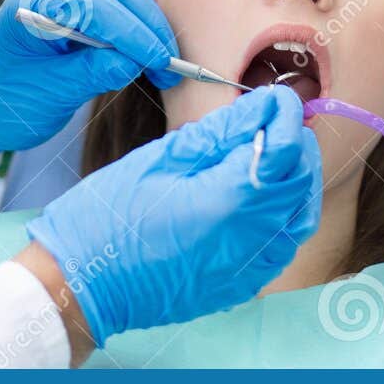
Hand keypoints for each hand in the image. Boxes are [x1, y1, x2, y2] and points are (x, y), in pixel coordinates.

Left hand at [0, 0, 180, 156]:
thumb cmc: (4, 101)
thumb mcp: (47, 93)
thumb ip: (89, 74)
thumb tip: (133, 63)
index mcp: (32, 6)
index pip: (94, 7)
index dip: (131, 34)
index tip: (158, 61)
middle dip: (147, 24)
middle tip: (170, 63)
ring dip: (148, 27)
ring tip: (166, 67)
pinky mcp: (82, 13)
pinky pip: (119, 12)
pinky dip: (139, 32)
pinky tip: (151, 58)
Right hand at [25, 86, 321, 346]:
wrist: (83, 283)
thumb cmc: (108, 217)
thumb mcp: (161, 158)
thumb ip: (220, 133)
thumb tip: (262, 107)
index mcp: (228, 202)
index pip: (284, 149)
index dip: (286, 115)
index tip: (278, 97)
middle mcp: (250, 241)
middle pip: (301, 183)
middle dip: (296, 144)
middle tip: (275, 119)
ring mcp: (248, 270)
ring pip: (300, 217)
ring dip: (295, 180)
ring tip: (272, 153)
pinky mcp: (240, 286)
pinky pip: (282, 246)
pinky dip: (283, 215)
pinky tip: (260, 196)